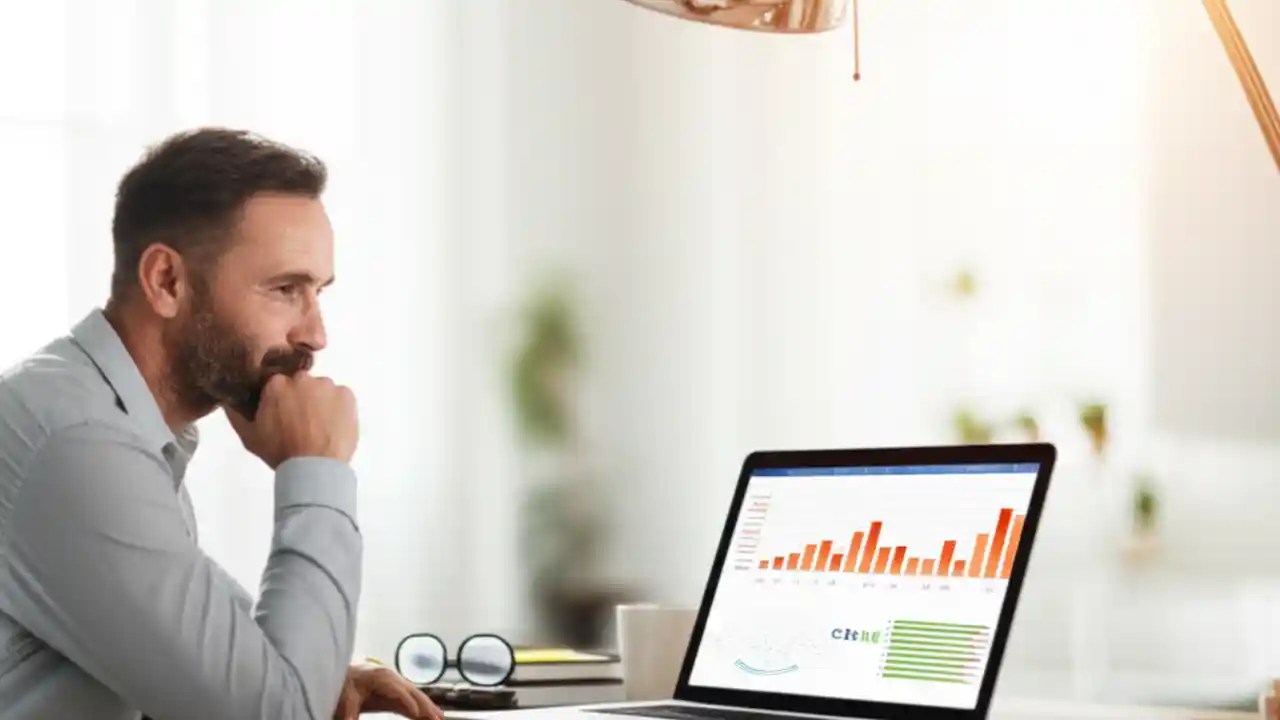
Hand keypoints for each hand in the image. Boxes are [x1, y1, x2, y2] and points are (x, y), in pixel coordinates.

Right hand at [226, 372, 357, 468]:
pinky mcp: (347, 394)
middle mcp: (302, 379)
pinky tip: (333, 425)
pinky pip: (341, 397)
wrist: (315, 467)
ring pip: (322, 390)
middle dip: (300, 399)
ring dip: (320, 403)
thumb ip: (236, 414)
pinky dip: (338, 408)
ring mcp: (327, 385)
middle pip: (301, 385)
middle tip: (302, 423)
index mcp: (276, 384)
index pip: (277, 384)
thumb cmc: (280, 452)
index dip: (280, 401)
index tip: (282, 416)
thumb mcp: (249, 436)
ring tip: (319, 427)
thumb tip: (228, 399)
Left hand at [333, 663, 442, 719]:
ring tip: (439, 719)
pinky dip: (421, 708)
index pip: (397, 690)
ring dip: (427, 707)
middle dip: (425, 705)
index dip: (407, 701)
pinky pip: (411, 700)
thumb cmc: (343, 684)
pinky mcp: (395, 692)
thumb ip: (349, 713)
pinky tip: (429, 717)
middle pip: (412, 691)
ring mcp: (395, 683)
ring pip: (415, 695)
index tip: (416, 714)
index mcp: (379, 677)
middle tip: (437, 718)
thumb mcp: (345, 700)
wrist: (341, 675)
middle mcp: (391, 677)